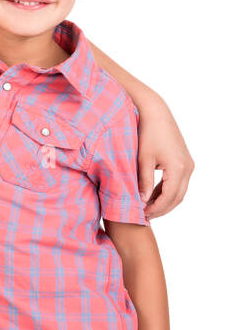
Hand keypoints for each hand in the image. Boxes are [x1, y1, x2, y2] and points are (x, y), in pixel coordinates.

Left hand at [136, 98, 193, 218]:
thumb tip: (142, 201)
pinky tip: (151, 196)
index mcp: (178, 168)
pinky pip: (177, 182)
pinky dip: (166, 191)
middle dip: (161, 209)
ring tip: (146, 209)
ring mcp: (188, 164)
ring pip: (179, 191)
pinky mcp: (184, 161)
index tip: (141, 216)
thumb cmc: (146, 133)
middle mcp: (188, 168)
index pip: (168, 197)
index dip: (156, 209)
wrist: (155, 113)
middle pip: (177, 197)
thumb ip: (144, 181)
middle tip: (144, 217)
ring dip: (164, 201)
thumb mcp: (142, 159)